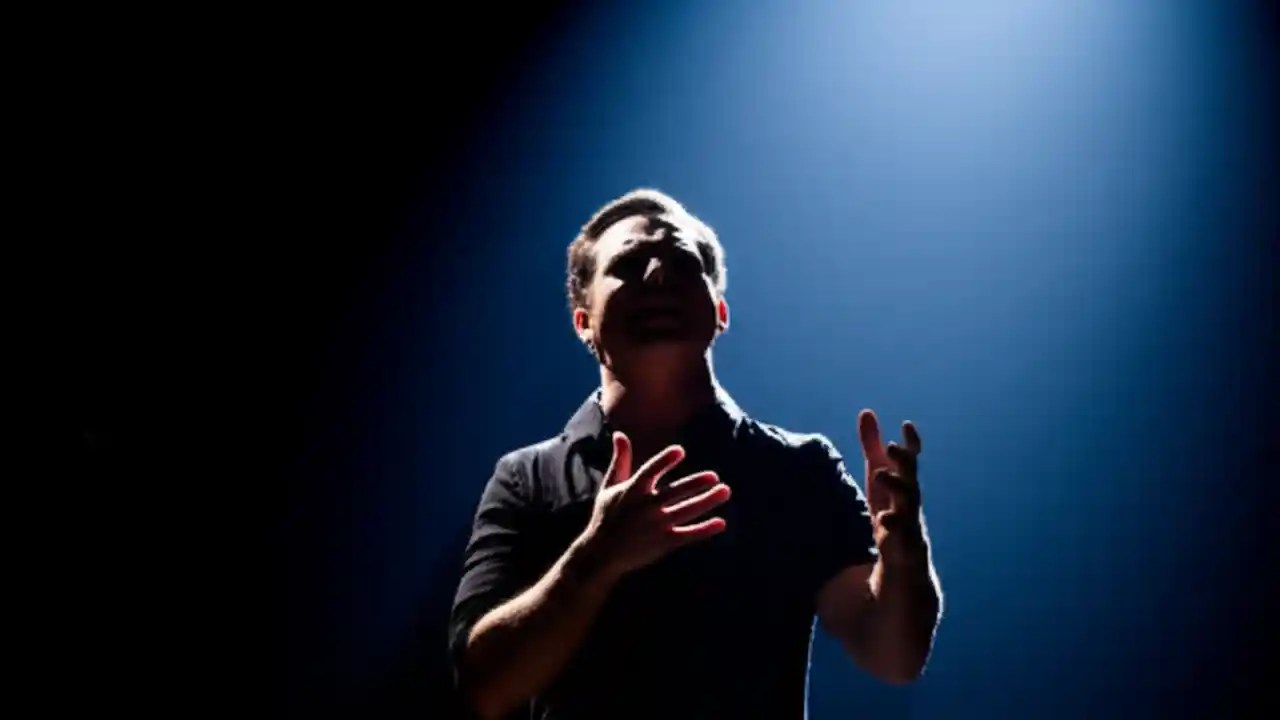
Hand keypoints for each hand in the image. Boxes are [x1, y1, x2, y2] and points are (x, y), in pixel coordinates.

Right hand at [579, 432, 731, 579]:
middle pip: (674, 492)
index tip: (680, 451)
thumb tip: (620, 433)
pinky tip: (721, 523)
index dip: (664, 461)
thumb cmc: (606, 516)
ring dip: (707, 501)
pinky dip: (705, 529)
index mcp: (632, 491)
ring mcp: (656, 526)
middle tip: (714, 476)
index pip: (650, 471)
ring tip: (725, 491)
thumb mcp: (610, 486)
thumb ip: (620, 460)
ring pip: (686, 511)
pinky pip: (688, 535)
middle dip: (695, 484)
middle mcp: (646, 507)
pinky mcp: (663, 543)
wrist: (601, 555)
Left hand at [858, 410, 926, 565]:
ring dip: (897, 488)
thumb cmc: (891, 511)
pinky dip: (895, 526)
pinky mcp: (905, 546)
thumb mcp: (878, 476)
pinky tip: (883, 519)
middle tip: (892, 446)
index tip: (907, 425)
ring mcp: (910, 524)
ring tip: (879, 474)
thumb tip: (867, 412)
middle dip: (903, 462)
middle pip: (911, 478)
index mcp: (904, 485)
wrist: (904, 562)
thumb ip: (873, 447)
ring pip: (909, 504)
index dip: (911, 444)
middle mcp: (911, 502)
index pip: (911, 462)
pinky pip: (903, 536)